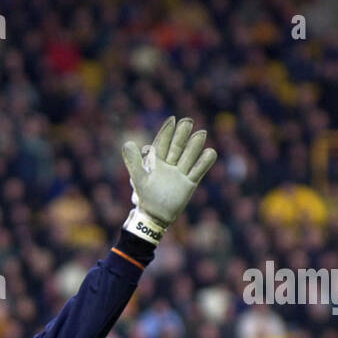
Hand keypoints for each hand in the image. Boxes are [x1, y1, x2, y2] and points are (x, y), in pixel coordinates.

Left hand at [121, 115, 216, 243]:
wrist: (155, 217)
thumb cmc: (145, 197)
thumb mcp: (138, 177)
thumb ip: (133, 161)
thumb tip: (128, 143)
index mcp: (156, 162)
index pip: (162, 143)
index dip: (167, 132)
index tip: (172, 120)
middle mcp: (169, 165)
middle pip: (177, 146)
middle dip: (182, 135)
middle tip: (188, 121)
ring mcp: (180, 173)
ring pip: (189, 156)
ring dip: (194, 145)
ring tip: (201, 134)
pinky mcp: (190, 183)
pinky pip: (199, 170)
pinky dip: (205, 162)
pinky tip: (210, 152)